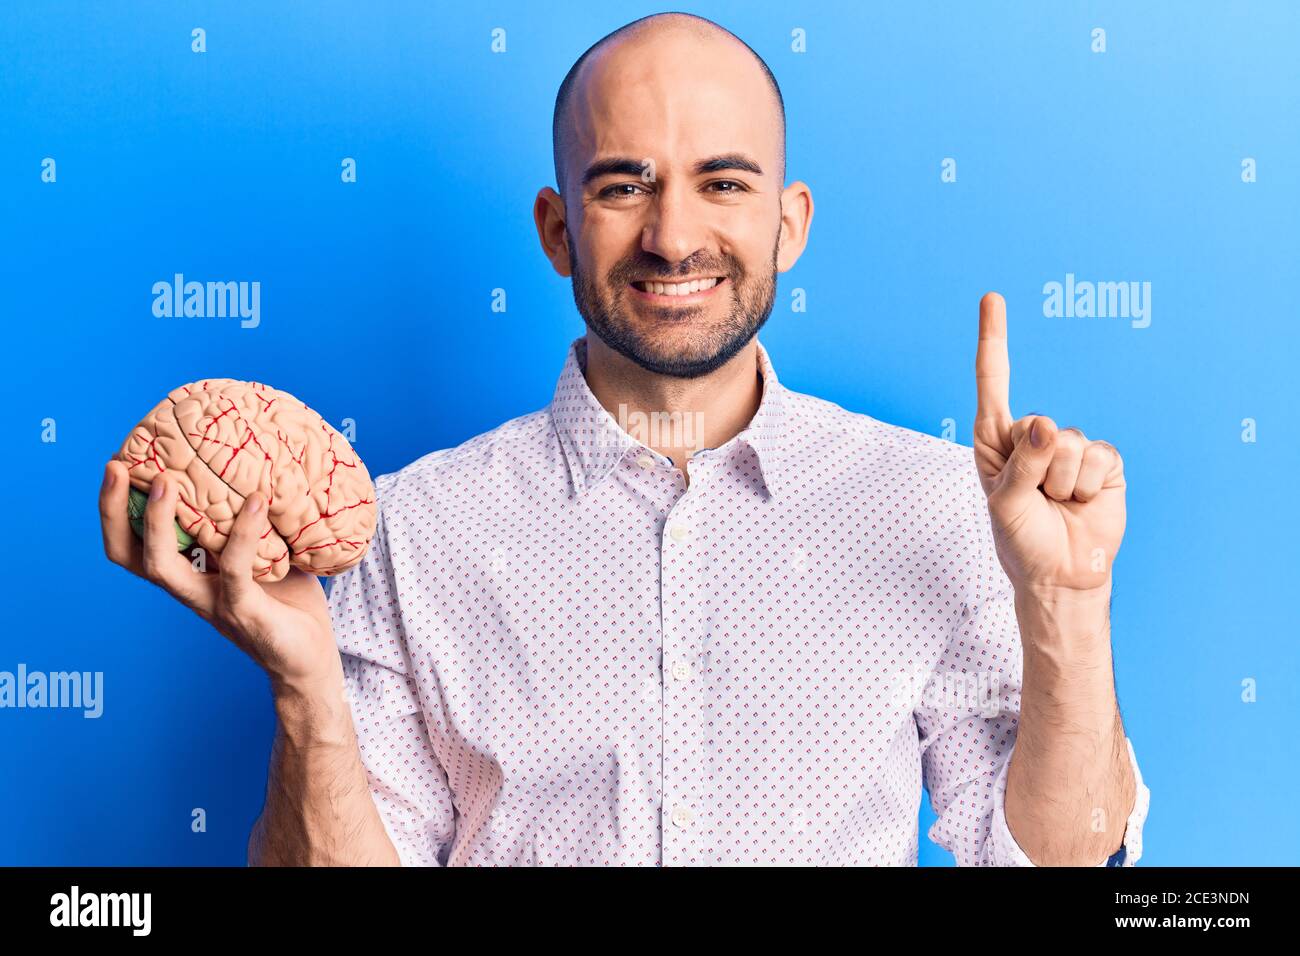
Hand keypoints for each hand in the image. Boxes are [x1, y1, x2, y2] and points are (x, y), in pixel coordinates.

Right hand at [99, 461, 341, 692]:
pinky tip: (256, 501)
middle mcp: (190, 589)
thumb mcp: (267, 553)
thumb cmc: (289, 603)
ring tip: (167, 480)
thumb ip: (255, 521)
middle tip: (116, 467)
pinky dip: (241, 533)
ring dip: (158, 522)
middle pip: (129, 556)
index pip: (135, 546)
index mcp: (189, 574)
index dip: (116, 509)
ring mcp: (212, 602)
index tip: (118, 464)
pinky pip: (233, 569)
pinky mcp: (243, 612)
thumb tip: (262, 468)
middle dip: (113, 511)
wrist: (311, 660)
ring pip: (162, 567)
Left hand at [973, 292, 1125, 592]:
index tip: (992, 298)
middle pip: (1038, 424)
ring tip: (1057, 505)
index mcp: (997, 440)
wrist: (1061, 574)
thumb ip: (1021, 464)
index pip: (994, 383)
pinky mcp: (1104, 462)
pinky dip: (1087, 488)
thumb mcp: (1004, 504)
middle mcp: (1032, 436)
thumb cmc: (1021, 539)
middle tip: (1035, 499)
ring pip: (1070, 445)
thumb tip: (1050, 426)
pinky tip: (1082, 504)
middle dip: (1036, 468)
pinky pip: (1099, 458)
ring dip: (1062, 485)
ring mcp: (1070, 447)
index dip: (994, 341)